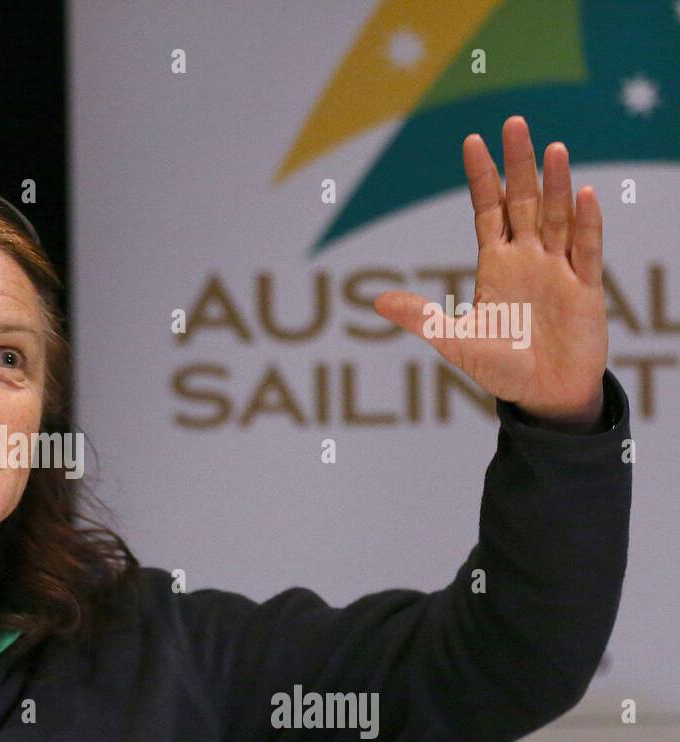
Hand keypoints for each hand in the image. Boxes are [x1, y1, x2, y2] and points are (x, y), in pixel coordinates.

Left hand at [373, 116, 607, 429]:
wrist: (543, 397)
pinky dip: (586, 223)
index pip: (488, 210)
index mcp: (495, 265)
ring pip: (557, 217)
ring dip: (556, 184)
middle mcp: (528, 258)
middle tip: (514, 122)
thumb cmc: (501, 368)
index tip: (472, 140)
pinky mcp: (585, 289)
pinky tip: (584, 194)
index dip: (482, 176)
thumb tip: (377, 302)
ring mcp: (558, 270)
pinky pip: (587, 250)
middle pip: (523, 201)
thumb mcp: (454, 341)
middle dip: (519, 164)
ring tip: (553, 149)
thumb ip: (422, 318)